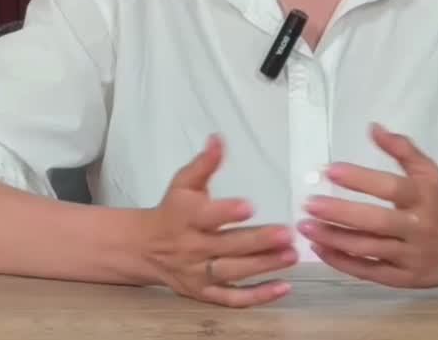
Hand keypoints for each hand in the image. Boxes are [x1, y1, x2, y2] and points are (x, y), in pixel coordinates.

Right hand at [138, 134, 296, 305]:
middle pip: (227, 247)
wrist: (146, 248)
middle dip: (258, 242)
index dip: (227, 212)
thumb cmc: (172, 209)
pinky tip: (283, 287)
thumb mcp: (184, 182)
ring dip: (263, 266)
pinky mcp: (205, 293)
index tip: (250, 205)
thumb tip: (219, 138)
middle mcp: (192, 248)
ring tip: (292, 255)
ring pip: (233, 273)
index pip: (207, 216)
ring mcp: (199, 274)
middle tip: (287, 234)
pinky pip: (232, 299)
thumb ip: (204, 163)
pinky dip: (258, 297)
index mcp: (186, 218)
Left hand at [296, 122, 437, 287]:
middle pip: (375, 222)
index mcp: (424, 197)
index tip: (330, 170)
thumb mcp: (429, 171)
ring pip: (368, 249)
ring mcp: (410, 257)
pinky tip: (321, 249)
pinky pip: (369, 272)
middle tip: (309, 204)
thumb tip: (372, 127)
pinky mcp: (404, 279)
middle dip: (339, 213)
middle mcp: (418, 228)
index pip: (390, 187)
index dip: (360, 179)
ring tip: (307, 227)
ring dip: (334, 239)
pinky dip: (343, 262)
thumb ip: (402, 149)